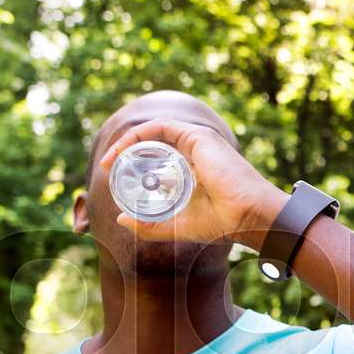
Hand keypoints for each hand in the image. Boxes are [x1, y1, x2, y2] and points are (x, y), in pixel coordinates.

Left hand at [96, 120, 287, 248]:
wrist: (246, 216)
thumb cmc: (221, 223)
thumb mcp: (176, 225)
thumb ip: (149, 225)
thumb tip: (120, 220)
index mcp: (194, 169)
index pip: (159, 157)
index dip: (134, 162)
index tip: (114, 174)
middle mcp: (196, 151)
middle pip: (154, 143)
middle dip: (126, 151)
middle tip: (107, 166)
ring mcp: (197, 141)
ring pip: (154, 132)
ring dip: (127, 141)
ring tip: (110, 160)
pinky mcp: (197, 136)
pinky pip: (160, 127)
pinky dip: (138, 135)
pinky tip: (123, 149)